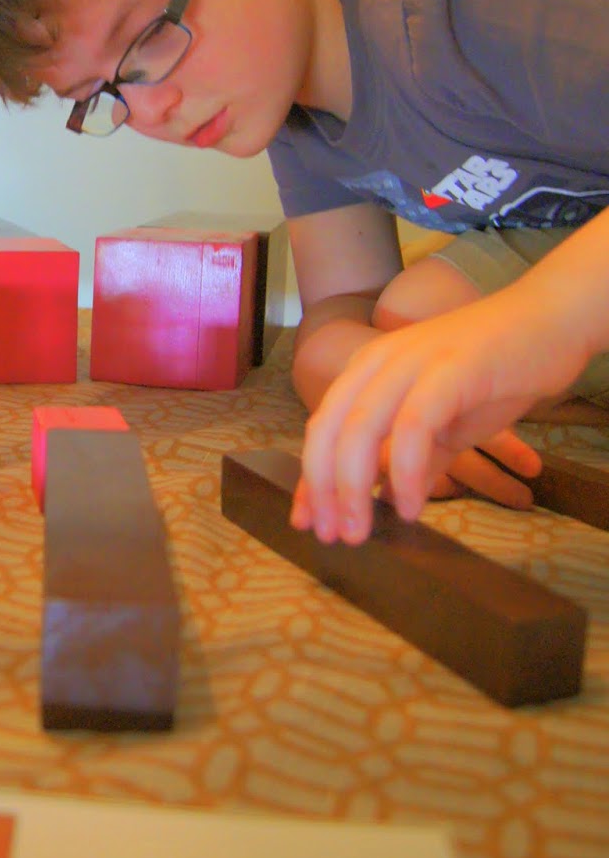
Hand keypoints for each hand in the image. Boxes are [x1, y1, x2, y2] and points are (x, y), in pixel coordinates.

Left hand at [290, 293, 590, 543]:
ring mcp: (413, 362)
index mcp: (369, 370)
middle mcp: (380, 362)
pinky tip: (409, 507)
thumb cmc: (495, 371)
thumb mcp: (444, 423)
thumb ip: (412, 457)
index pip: (322, 428)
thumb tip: (386, 500)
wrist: (551, 321)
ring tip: (359, 532)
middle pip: (329, 431)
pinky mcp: (450, 368)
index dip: (310, 479)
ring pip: (361, 429)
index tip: (305, 523)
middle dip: (323, 490)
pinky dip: (406, 471)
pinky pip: (413, 425)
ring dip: (352, 488)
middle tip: (332, 536)